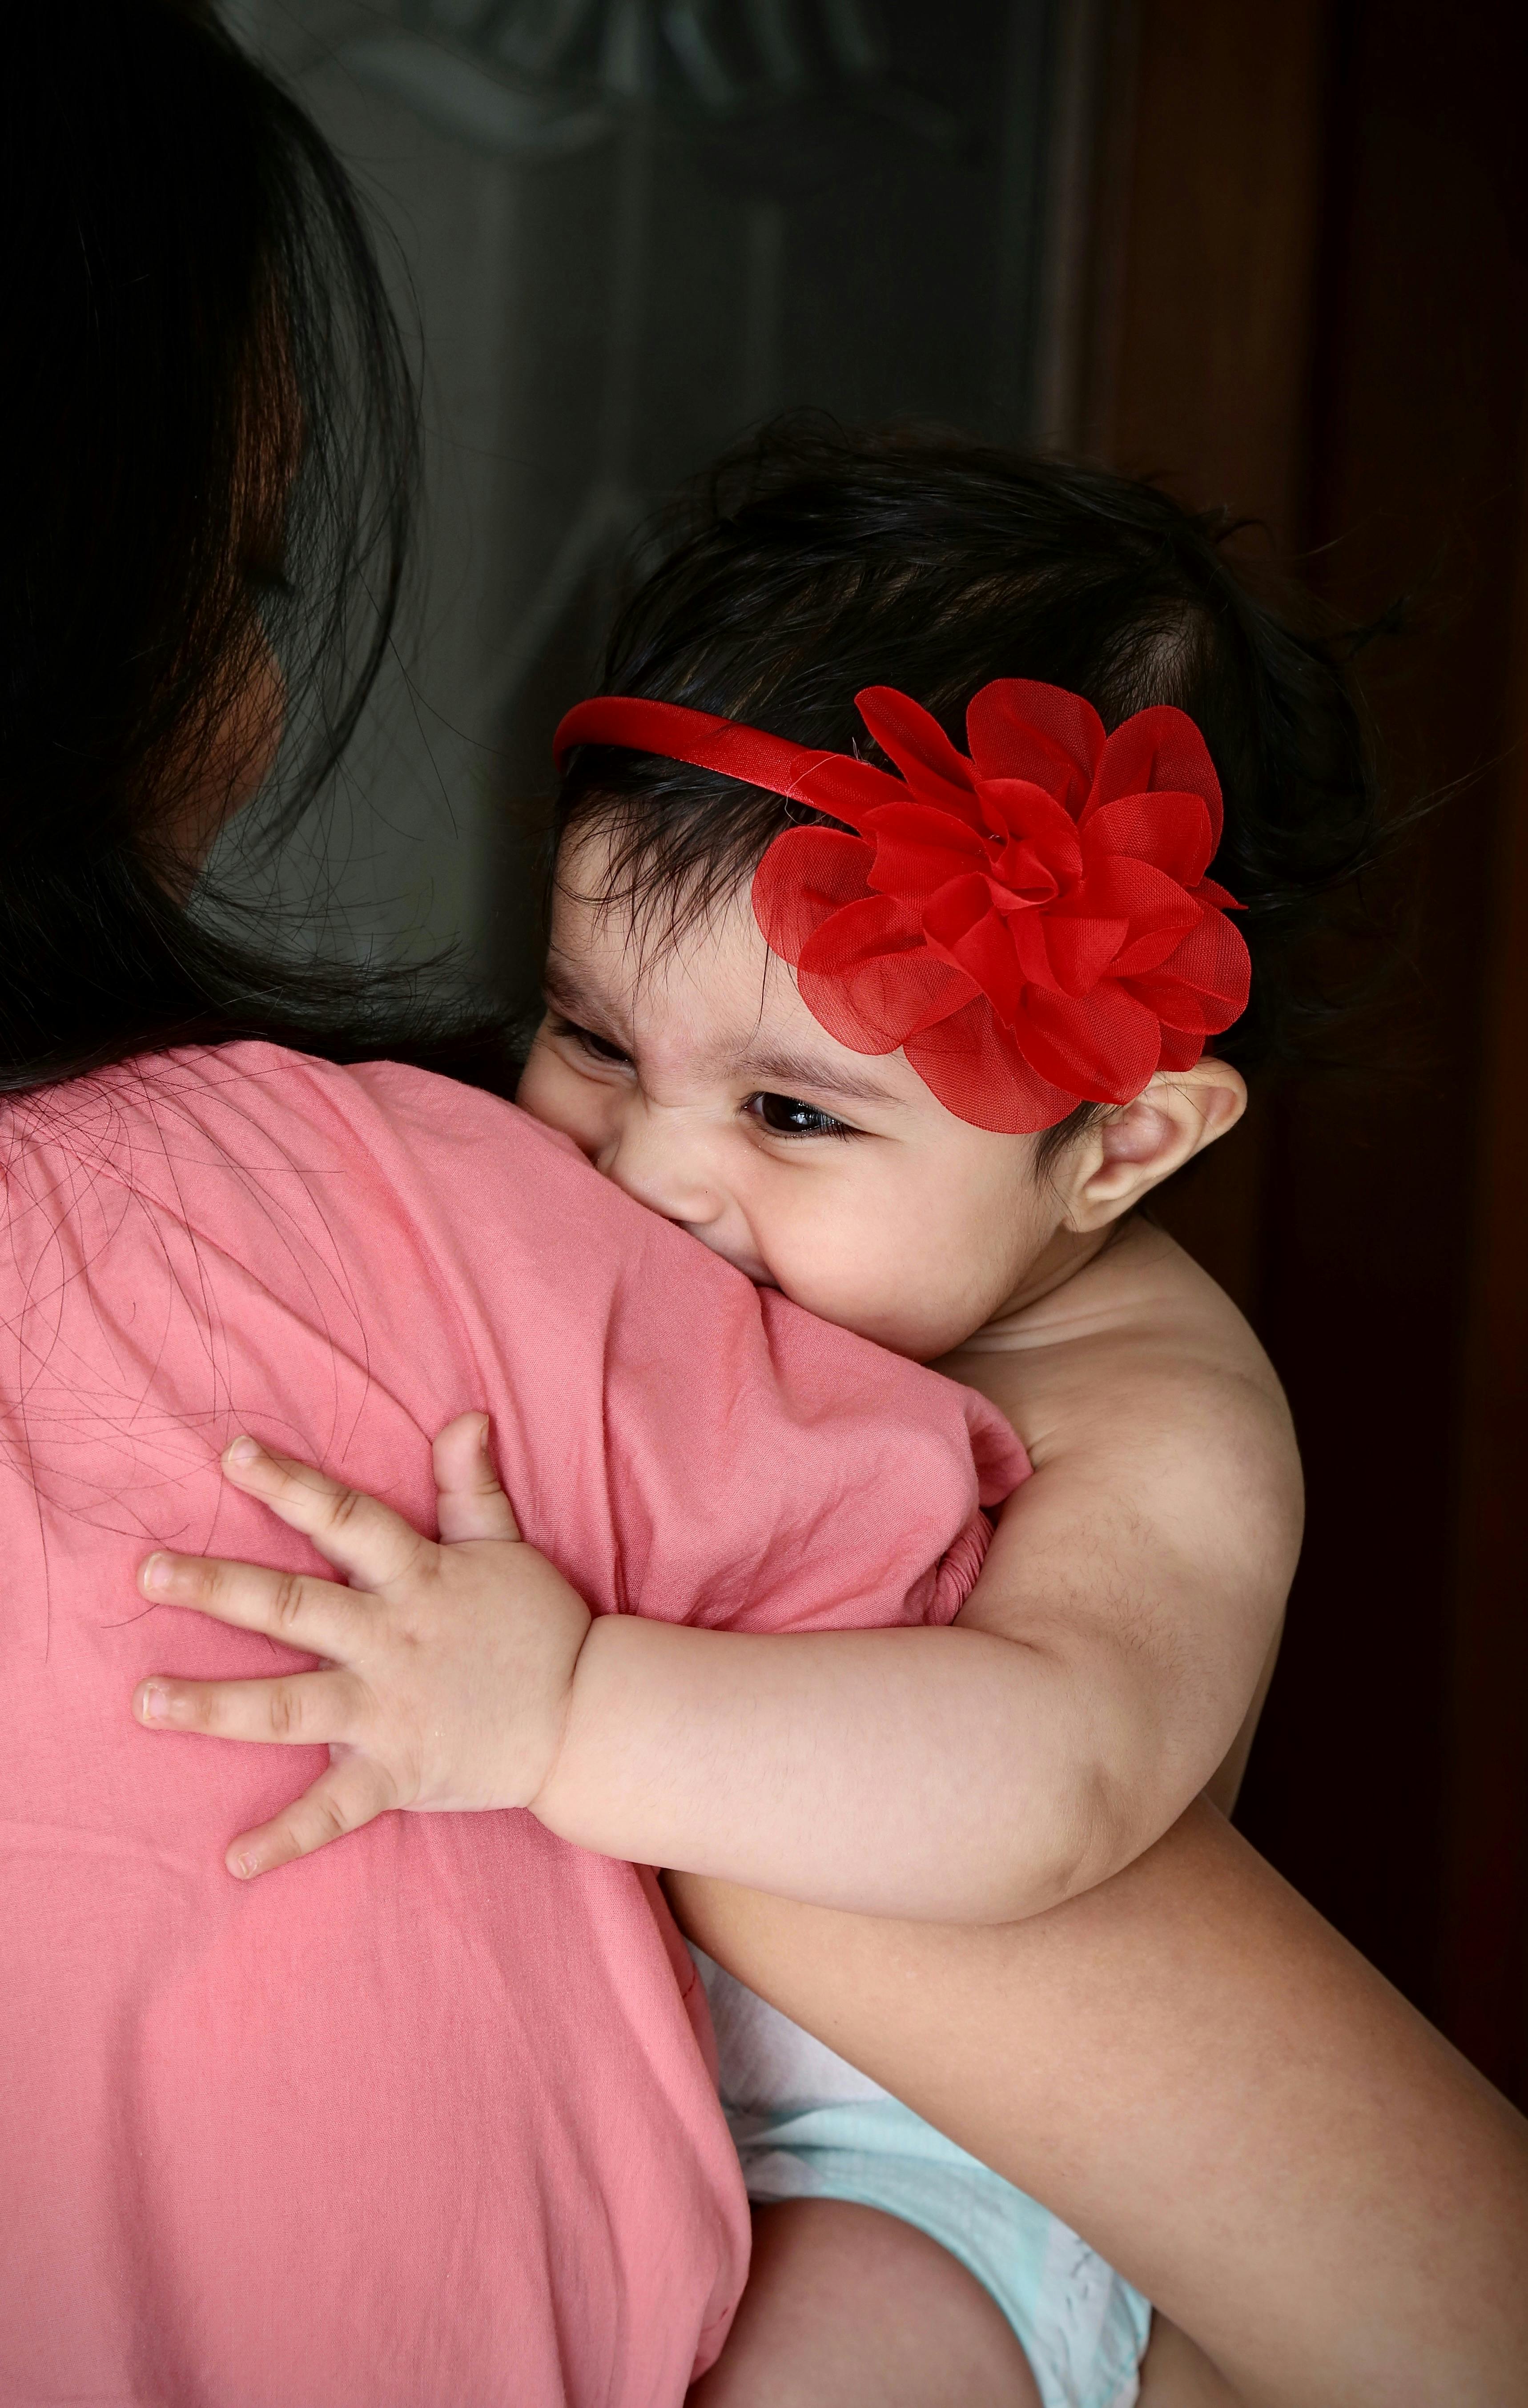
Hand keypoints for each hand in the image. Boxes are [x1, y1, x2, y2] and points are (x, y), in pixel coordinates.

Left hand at [132, 1415, 592, 1879]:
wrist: (589, 1718)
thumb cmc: (538, 1625)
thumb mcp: (505, 1546)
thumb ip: (470, 1486)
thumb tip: (464, 1415)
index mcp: (417, 1578)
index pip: (345, 1519)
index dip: (289, 1485)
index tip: (229, 1455)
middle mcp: (393, 1641)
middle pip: (294, 1608)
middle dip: (218, 1590)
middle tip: (146, 1574)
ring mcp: (392, 1711)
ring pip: (289, 1706)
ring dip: (214, 1706)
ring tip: (145, 1700)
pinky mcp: (400, 1774)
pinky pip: (336, 1811)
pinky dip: (287, 1839)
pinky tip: (233, 1860)